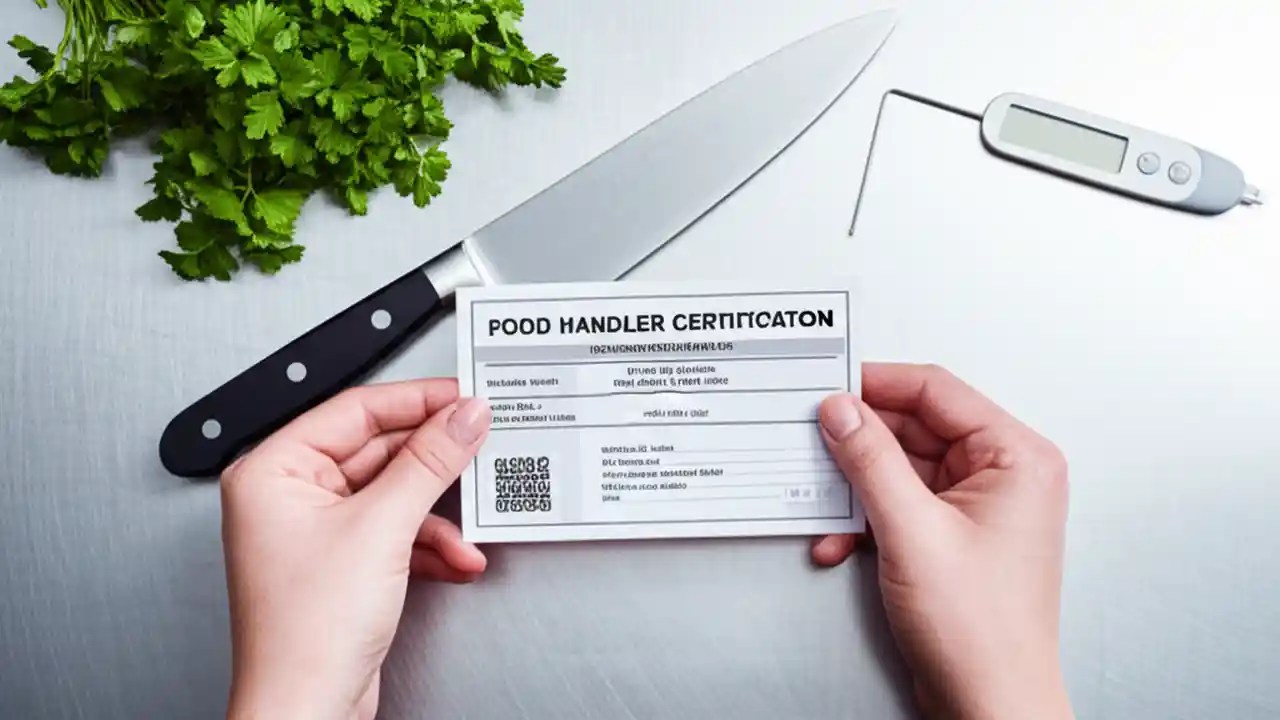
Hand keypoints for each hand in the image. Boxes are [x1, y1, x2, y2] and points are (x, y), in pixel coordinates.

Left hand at [219, 379, 491, 719]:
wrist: (307, 712)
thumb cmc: (305, 634)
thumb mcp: (382, 527)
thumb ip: (429, 462)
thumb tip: (462, 416)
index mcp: (273, 471)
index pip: (355, 410)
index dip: (416, 400)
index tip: (462, 395)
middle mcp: (288, 497)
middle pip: (378, 451)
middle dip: (434, 462)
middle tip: (479, 443)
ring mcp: (316, 532)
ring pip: (394, 494)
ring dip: (438, 513)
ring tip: (470, 519)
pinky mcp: (343, 565)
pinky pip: (395, 532)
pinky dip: (430, 544)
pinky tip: (457, 557)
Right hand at [811, 364, 1071, 719]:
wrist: (989, 704)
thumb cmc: (982, 633)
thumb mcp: (912, 531)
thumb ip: (870, 461)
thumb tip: (841, 411)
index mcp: (1016, 457)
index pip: (936, 391)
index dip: (877, 385)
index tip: (830, 388)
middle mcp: (1004, 475)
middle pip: (915, 428)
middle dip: (859, 444)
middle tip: (812, 441)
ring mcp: (977, 507)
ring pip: (900, 469)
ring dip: (856, 487)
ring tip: (822, 500)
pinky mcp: (953, 536)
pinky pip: (900, 504)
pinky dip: (864, 519)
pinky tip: (839, 540)